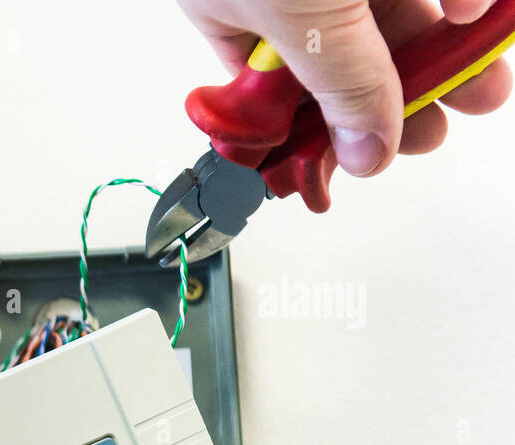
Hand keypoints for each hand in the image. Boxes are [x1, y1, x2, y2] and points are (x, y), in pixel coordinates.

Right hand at [180, 0, 512, 175]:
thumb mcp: (294, 16)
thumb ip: (336, 82)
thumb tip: (366, 152)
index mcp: (239, 20)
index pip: (285, 98)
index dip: (336, 129)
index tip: (382, 148)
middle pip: (356, 54)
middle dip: (414, 84)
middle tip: (457, 102)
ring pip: (396, 11)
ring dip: (446, 37)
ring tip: (482, 40)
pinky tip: (473, 3)